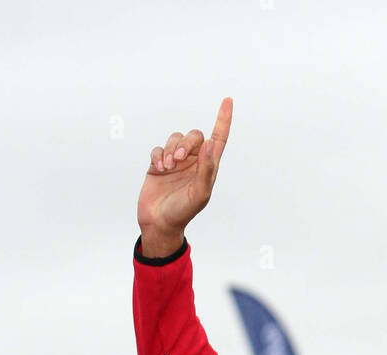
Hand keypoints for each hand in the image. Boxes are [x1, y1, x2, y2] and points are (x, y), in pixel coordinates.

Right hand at [137, 97, 232, 252]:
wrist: (159, 223)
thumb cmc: (183, 212)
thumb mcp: (200, 193)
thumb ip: (207, 169)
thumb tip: (212, 144)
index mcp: (207, 167)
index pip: (218, 138)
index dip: (223, 120)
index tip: (228, 101)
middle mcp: (193, 161)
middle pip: (194, 136)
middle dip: (186, 143)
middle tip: (178, 159)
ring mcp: (175, 162)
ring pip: (175, 139)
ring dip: (170, 149)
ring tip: (168, 167)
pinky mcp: (159, 163)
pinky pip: (158, 148)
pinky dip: (158, 155)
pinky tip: (159, 168)